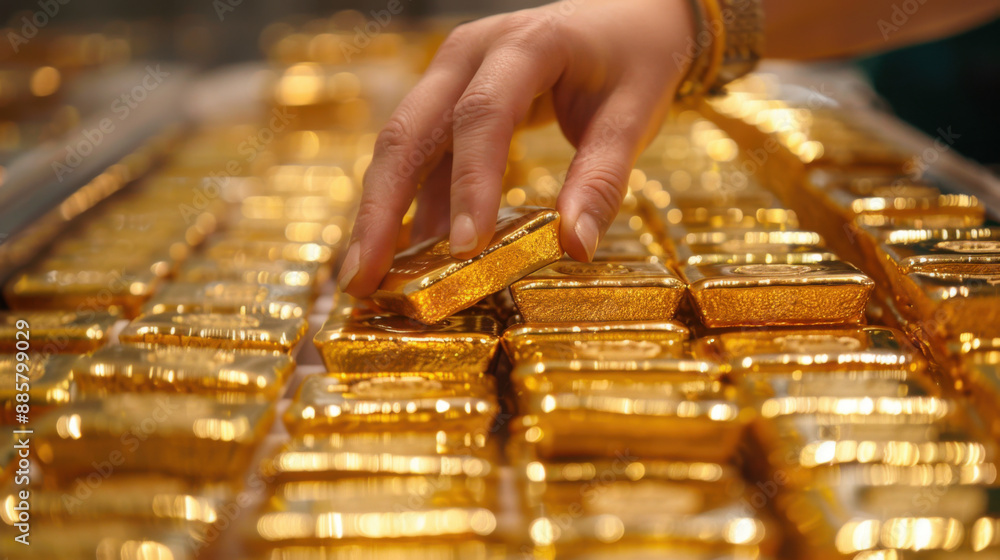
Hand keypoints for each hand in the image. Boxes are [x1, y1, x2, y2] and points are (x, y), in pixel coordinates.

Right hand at [339, 0, 695, 296]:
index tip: (463, 251)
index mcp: (524, 45)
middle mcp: (470, 54)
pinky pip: (423, 156)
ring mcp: (452, 75)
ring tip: (368, 278)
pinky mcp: (450, 101)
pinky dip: (412, 206)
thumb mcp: (634, 114)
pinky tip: (408, 255)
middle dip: (382, 208)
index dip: (469, 185)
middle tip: (364, 277)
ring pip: (402, 145)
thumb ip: (604, 178)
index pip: (483, 116)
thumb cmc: (634, 59)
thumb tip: (574, 247)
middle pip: (411, 130)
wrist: (628, 18)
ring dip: (383, 212)